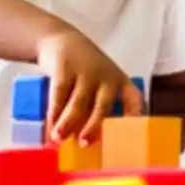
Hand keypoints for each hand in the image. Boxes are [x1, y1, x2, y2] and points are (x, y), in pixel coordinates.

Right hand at [36, 28, 143, 144]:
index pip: (135, 100)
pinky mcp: (64, 68)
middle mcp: (107, 78)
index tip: (133, 136)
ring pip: (78, 102)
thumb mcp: (100, 84)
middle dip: (94, 126)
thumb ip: (97, 108)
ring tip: (59, 139)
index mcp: (121, 83)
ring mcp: (86, 72)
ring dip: (68, 123)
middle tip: (86, 144)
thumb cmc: (85, 73)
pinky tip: (49, 125)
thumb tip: (88, 143)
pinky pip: (59, 93)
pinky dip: (53, 112)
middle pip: (104, 105)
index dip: (136, 118)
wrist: (62, 40)